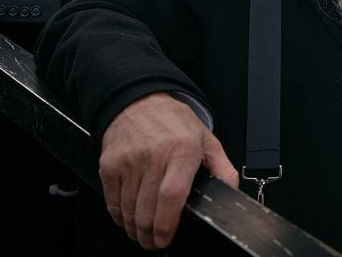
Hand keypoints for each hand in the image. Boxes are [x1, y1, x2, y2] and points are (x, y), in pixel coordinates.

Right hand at [98, 92, 238, 249]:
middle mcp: (154, 155)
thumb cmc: (174, 121)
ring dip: (134, 228)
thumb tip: (231, 191)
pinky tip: (127, 219)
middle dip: (150, 235)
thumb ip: (222, 168)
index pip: (172, 196)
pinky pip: (112, 200)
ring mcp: (129, 160)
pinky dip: (119, 216)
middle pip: (147, 209)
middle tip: (155, 242)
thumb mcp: (206, 139)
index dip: (167, 224)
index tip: (166, 238)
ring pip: (128, 209)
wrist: (139, 100)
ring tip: (142, 233)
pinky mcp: (110, 163)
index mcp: (182, 150)